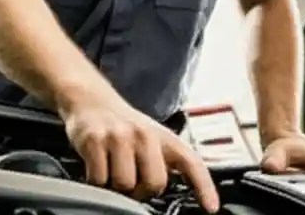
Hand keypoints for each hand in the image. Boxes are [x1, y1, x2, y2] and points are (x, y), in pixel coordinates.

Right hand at [61, 93, 220, 211]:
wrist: (92, 101)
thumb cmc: (126, 128)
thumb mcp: (153, 139)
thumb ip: (164, 163)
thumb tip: (172, 192)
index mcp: (164, 137)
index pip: (191, 162)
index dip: (203, 187)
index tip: (211, 208)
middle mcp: (145, 134)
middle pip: (154, 183)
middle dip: (142, 191)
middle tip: (133, 182)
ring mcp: (119, 136)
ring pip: (124, 184)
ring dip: (116, 187)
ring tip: (113, 171)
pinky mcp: (94, 140)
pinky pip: (98, 179)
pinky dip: (96, 181)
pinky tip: (97, 167)